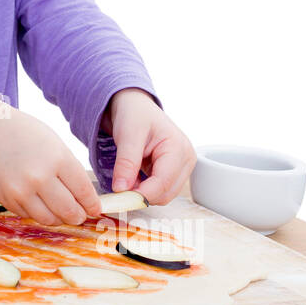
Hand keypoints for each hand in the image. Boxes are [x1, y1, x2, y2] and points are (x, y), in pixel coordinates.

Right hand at [0, 97, 100, 225]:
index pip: (84, 192)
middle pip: (69, 210)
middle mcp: (39, 177)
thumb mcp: (55, 145)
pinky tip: (40, 203)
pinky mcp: (7, 199)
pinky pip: (30, 215)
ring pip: (49, 219)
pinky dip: (39, 213)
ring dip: (59, 219)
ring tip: (61, 213)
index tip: (95, 208)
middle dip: (78, 216)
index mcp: (57, 159)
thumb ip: (70, 171)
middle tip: (80, 215)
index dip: (92, 204)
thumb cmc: (24, 134)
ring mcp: (21, 191)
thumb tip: (85, 198)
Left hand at [101, 88, 195, 205]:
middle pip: (165, 194)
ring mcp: (182, 167)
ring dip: (142, 192)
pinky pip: (160, 190)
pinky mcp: (175, 172)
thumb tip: (121, 189)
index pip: (163, 183)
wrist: (135, 106)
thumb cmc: (134, 114)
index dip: (141, 194)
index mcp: (178, 148)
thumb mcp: (127, 135)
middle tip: (119, 186)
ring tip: (127, 174)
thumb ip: (126, 162)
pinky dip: (144, 189)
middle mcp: (186, 160)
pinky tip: (134, 175)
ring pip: (163, 195)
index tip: (120, 198)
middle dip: (141, 194)